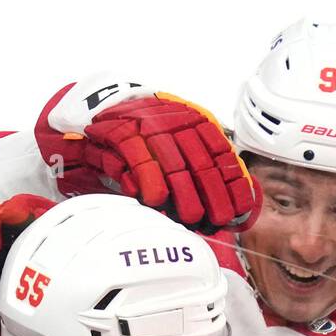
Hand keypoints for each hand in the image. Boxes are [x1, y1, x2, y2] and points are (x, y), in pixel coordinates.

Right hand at [36, 81, 258, 231]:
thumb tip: (226, 207)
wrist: (99, 115)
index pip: (220, 154)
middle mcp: (175, 119)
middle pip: (200, 160)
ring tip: (189, 218)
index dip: (230, 183)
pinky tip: (155, 200)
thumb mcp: (174, 149)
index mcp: (194, 121)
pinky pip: (139, 157)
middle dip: (211, 194)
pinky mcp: (121, 130)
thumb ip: (198, 171)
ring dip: (183, 193)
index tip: (236, 210)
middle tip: (215, 221)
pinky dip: (148, 179)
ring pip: (173, 161)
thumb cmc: (142, 142)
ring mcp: (147, 123)